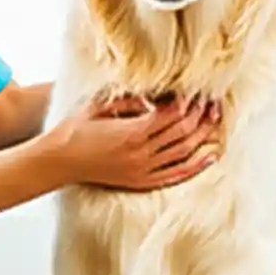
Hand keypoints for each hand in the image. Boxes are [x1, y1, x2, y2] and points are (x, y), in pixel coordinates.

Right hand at [44, 92, 221, 191]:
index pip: (172, 116)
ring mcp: (143, 170)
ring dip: (203, 137)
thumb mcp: (101, 106)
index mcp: (132, 132)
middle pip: (182, 133)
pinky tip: (210, 156)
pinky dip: (196, 166)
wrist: (60, 161)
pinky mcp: (141, 182)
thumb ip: (130, 100)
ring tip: (215, 122)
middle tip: (213, 103)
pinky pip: (177, 174)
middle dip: (201, 117)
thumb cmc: (76, 130)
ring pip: (184, 153)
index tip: (198, 92)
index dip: (188, 103)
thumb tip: (155, 95)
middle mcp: (141, 153)